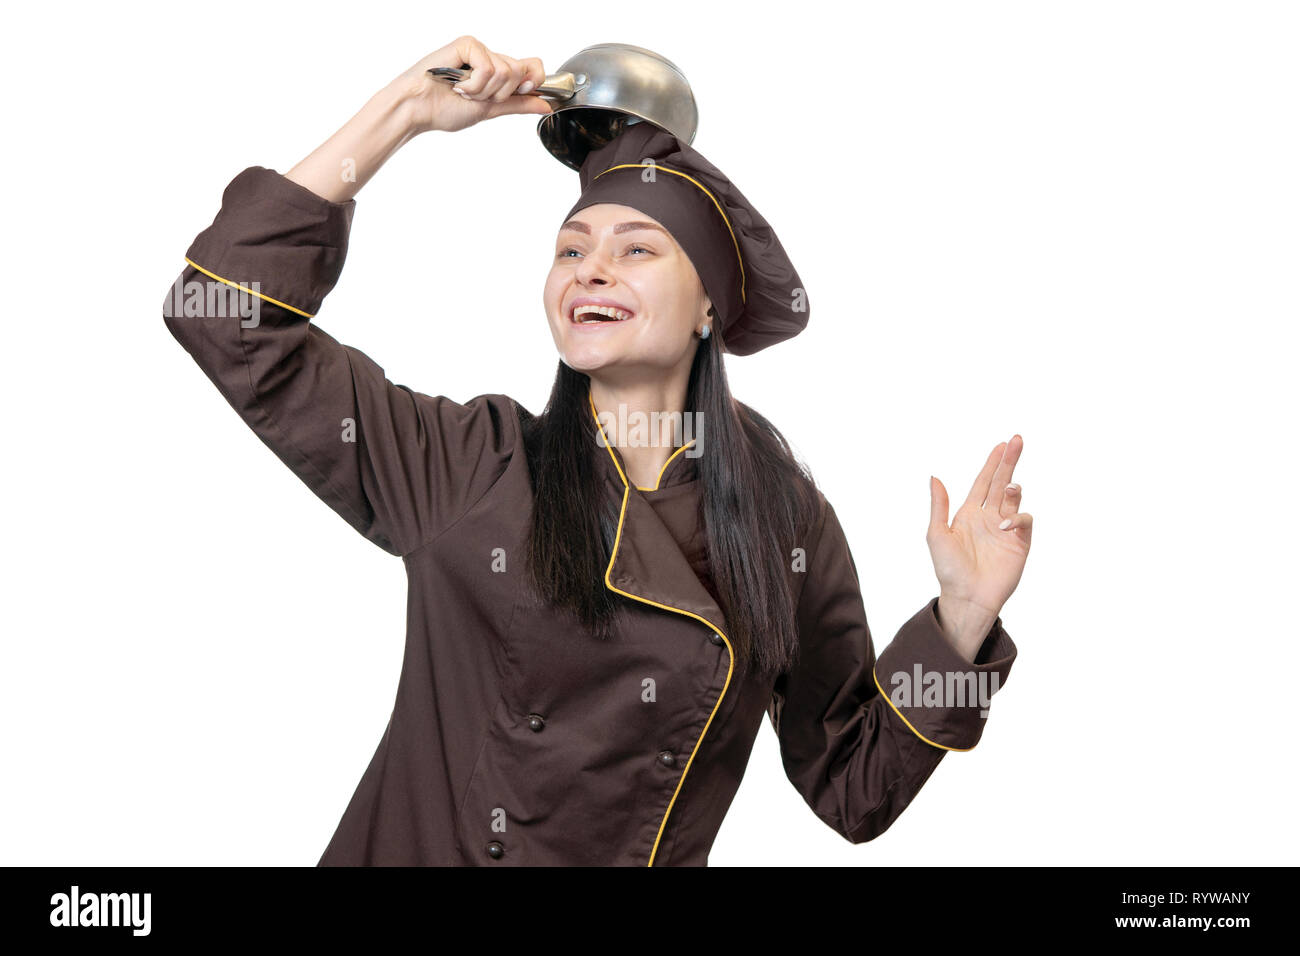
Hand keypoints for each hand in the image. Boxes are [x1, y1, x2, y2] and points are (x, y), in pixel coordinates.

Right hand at [391, 35, 553, 134]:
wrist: (418, 109)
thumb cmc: (444, 109)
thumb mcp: (490, 110)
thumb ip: (518, 105)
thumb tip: (546, 106)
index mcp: (497, 72)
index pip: (532, 66)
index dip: (534, 80)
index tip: (520, 93)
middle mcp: (490, 57)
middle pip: (520, 71)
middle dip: (500, 94)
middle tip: (477, 96)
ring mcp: (479, 49)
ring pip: (506, 71)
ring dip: (484, 91)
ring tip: (464, 91)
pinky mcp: (467, 44)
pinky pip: (488, 67)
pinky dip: (475, 84)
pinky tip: (458, 84)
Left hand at [927, 435, 1031, 655]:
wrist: (966, 597)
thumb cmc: (948, 568)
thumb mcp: (937, 534)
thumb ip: (938, 505)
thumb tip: (934, 477)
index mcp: (969, 513)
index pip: (983, 481)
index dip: (993, 462)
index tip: (1002, 444)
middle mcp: (989, 517)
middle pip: (1002, 482)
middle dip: (1009, 461)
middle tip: (1017, 440)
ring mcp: (1005, 529)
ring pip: (1014, 498)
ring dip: (1013, 488)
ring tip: (1010, 487)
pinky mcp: (1020, 543)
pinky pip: (1024, 521)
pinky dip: (1017, 517)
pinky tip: (1004, 525)